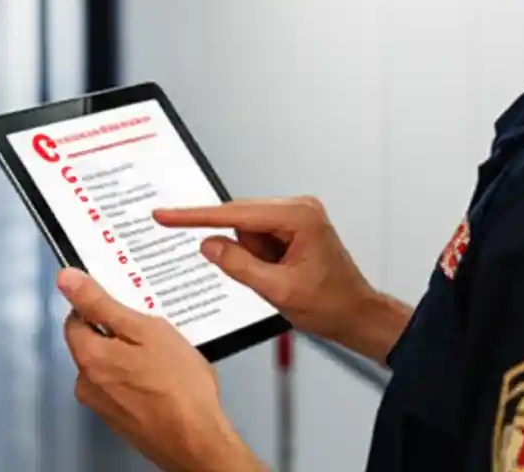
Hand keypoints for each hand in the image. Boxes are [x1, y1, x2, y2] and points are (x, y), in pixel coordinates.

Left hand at [58, 269, 264, 471]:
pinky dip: (137, 376)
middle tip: (152, 329)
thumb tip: (69, 281)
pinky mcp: (119, 418)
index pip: (75, 317)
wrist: (197, 440)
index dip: (99, 304)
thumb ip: (102, 304)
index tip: (123, 301)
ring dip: (130, 354)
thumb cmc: (179, 389)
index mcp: (89, 357)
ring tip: (164, 355)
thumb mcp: (145, 330)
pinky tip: (163, 376)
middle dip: (119, 330)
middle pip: (93, 341)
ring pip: (110, 364)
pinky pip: (121, 385)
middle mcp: (88, 384)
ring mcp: (103, 404)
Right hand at [154, 197, 410, 362]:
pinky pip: (257, 238)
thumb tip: (209, 245)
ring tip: (280, 278)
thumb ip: (239, 265)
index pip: (235, 214)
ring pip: (246, 232)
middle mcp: (298, 208)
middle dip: (244, 254)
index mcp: (299, 216)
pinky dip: (259, 259)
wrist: (356, 314)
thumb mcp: (279, 290)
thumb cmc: (332, 303)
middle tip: (267, 277)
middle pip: (240, 221)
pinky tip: (280, 273)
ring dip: (253, 259)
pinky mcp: (291, 227)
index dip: (195, 217)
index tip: (167, 215)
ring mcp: (295, 216)